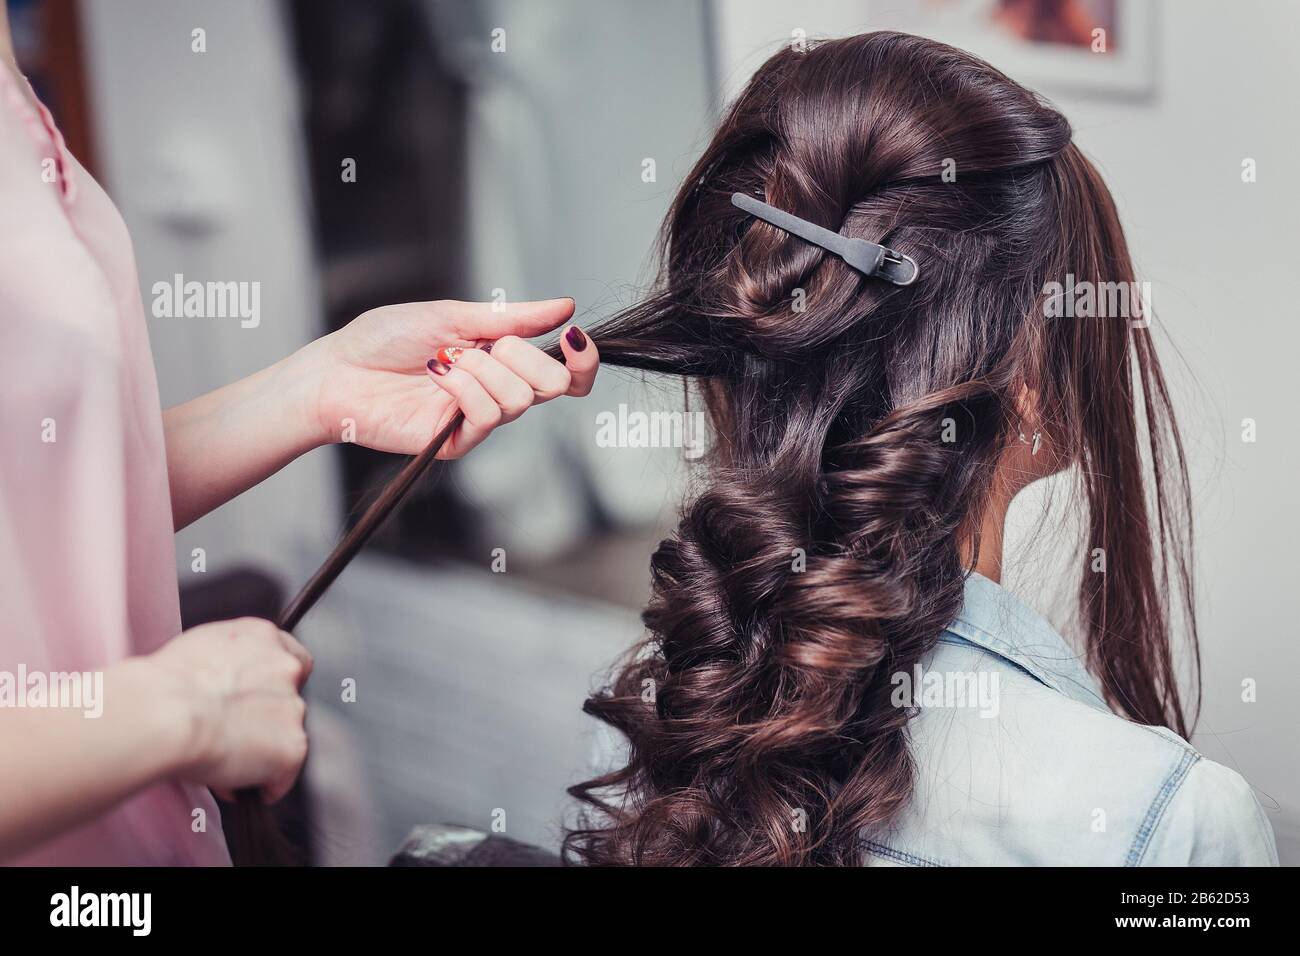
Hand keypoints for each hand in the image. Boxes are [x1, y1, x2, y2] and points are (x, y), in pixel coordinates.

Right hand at [147, 618, 311, 803]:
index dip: (274, 687)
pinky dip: (264, 785)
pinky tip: (233, 784)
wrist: (165, 714)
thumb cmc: (162, 687)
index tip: (260, 704)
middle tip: (229, 737)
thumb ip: (228, 663)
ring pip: (285, 738)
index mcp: (261, 637)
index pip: (292, 658)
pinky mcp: (293, 747)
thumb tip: (223, 686)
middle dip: (264, 722)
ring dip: (261, 752)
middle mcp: (285, 668)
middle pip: (289, 700)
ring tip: (221, 762)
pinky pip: (283, 775)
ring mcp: (293, 708)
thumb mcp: (199, 651)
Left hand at [300, 297, 599, 458]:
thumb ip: (512, 316)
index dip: (583, 360)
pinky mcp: (456, 441)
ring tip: (445, 359)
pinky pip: (488, 415)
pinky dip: (466, 387)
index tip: (573, 337)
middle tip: (491, 346)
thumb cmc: (384, 338)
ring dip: (484, 369)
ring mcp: (477, 418)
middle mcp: (496, 390)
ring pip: (521, 398)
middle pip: (554, 385)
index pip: (565, 371)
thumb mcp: (453, 314)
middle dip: (529, 357)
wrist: (336, 370)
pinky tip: (437, 375)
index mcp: (502, 359)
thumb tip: (565, 305)